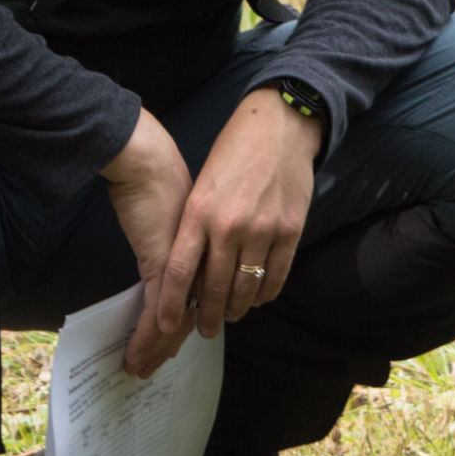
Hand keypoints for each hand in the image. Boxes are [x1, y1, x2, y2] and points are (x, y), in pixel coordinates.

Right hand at [104, 111, 197, 376]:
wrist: (149, 162)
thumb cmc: (160, 181)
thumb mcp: (177, 217)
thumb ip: (179, 242)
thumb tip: (169, 255)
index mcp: (207, 254)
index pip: (200, 299)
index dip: (187, 325)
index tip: (177, 346)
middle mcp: (200, 265)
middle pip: (187, 317)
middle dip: (167, 347)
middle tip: (155, 369)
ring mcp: (185, 268)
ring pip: (172, 321)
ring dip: (154, 349)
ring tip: (138, 370)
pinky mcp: (164, 266)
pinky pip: (156, 311)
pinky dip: (145, 335)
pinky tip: (137, 353)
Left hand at [147, 87, 323, 357]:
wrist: (280, 125)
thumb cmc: (234, 152)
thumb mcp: (202, 185)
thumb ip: (198, 225)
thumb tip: (194, 267)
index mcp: (199, 211)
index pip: (179, 271)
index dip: (172, 305)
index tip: (164, 327)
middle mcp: (229, 225)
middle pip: (214, 287)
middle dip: (207, 316)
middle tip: (204, 330)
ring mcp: (263, 229)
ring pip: (246, 287)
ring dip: (236, 309)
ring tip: (230, 317)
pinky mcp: (290, 229)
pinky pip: (276, 275)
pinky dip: (265, 293)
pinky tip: (257, 299)